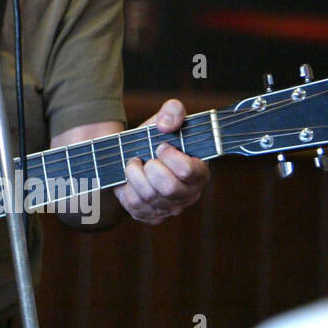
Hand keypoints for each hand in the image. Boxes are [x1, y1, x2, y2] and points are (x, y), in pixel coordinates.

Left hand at [114, 99, 208, 223]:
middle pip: (169, 188)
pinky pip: (135, 206)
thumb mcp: (165, 119)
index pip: (189, 171)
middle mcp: (189, 194)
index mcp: (200, 171)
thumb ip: (173, 111)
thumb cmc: (155, 138)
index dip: (170, 156)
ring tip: (135, 164)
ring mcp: (170, 208)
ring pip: (149, 196)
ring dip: (135, 174)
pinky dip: (127, 188)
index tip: (160, 146)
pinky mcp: (150, 216)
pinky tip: (131, 178)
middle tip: (147, 158)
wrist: (131, 152)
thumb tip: (166, 124)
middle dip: (151, 167)